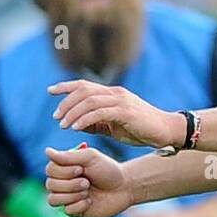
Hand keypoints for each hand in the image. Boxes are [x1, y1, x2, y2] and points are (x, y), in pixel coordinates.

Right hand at [45, 146, 131, 216]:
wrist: (124, 187)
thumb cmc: (108, 170)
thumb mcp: (90, 157)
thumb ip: (68, 156)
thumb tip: (47, 151)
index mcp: (64, 168)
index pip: (49, 170)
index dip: (63, 171)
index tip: (80, 169)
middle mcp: (63, 183)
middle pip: (50, 185)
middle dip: (70, 184)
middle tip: (87, 182)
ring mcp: (68, 198)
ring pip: (53, 199)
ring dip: (72, 195)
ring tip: (87, 191)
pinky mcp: (75, 211)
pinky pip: (66, 210)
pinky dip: (79, 205)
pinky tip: (91, 201)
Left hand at [49, 79, 184, 147]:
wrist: (166, 131)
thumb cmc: (142, 130)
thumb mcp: (115, 127)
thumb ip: (98, 123)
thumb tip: (78, 125)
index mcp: (112, 94)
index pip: (84, 85)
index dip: (66, 86)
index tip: (50, 91)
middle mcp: (115, 93)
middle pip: (83, 90)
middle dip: (66, 102)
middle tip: (56, 116)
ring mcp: (121, 101)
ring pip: (89, 101)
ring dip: (73, 112)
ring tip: (63, 125)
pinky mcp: (126, 111)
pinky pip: (100, 112)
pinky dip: (85, 119)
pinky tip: (77, 128)